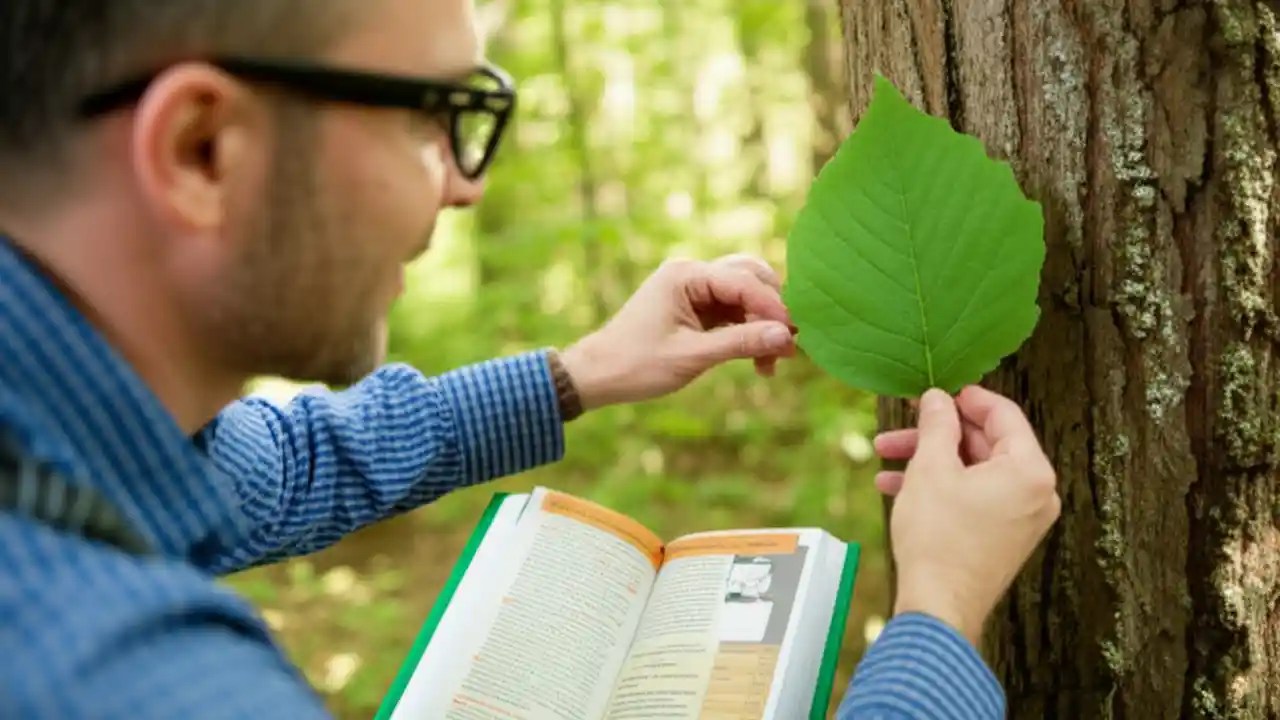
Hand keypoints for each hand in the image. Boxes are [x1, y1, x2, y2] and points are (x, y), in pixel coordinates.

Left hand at [559, 254, 795, 409]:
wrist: (597, 375)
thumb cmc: (636, 364)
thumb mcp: (691, 356)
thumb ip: (740, 343)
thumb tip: (786, 337)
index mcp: (685, 275)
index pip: (744, 282)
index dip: (773, 308)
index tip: (794, 337)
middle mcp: (691, 274)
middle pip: (750, 278)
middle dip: (772, 312)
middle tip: (789, 347)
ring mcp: (693, 290)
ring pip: (745, 297)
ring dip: (762, 326)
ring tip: (773, 363)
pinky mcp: (695, 309)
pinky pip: (733, 313)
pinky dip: (748, 333)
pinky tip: (758, 361)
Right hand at [874, 386, 1059, 646]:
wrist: (938, 607)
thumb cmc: (938, 539)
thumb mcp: (931, 468)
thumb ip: (937, 425)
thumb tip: (937, 398)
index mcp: (1030, 471)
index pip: (1003, 414)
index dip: (966, 398)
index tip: (936, 392)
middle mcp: (1037, 493)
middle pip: (985, 444)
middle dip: (936, 434)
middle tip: (900, 425)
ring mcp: (1022, 518)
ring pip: (974, 471)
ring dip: (930, 460)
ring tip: (885, 458)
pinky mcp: (1003, 537)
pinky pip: (975, 497)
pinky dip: (941, 487)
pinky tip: (897, 487)